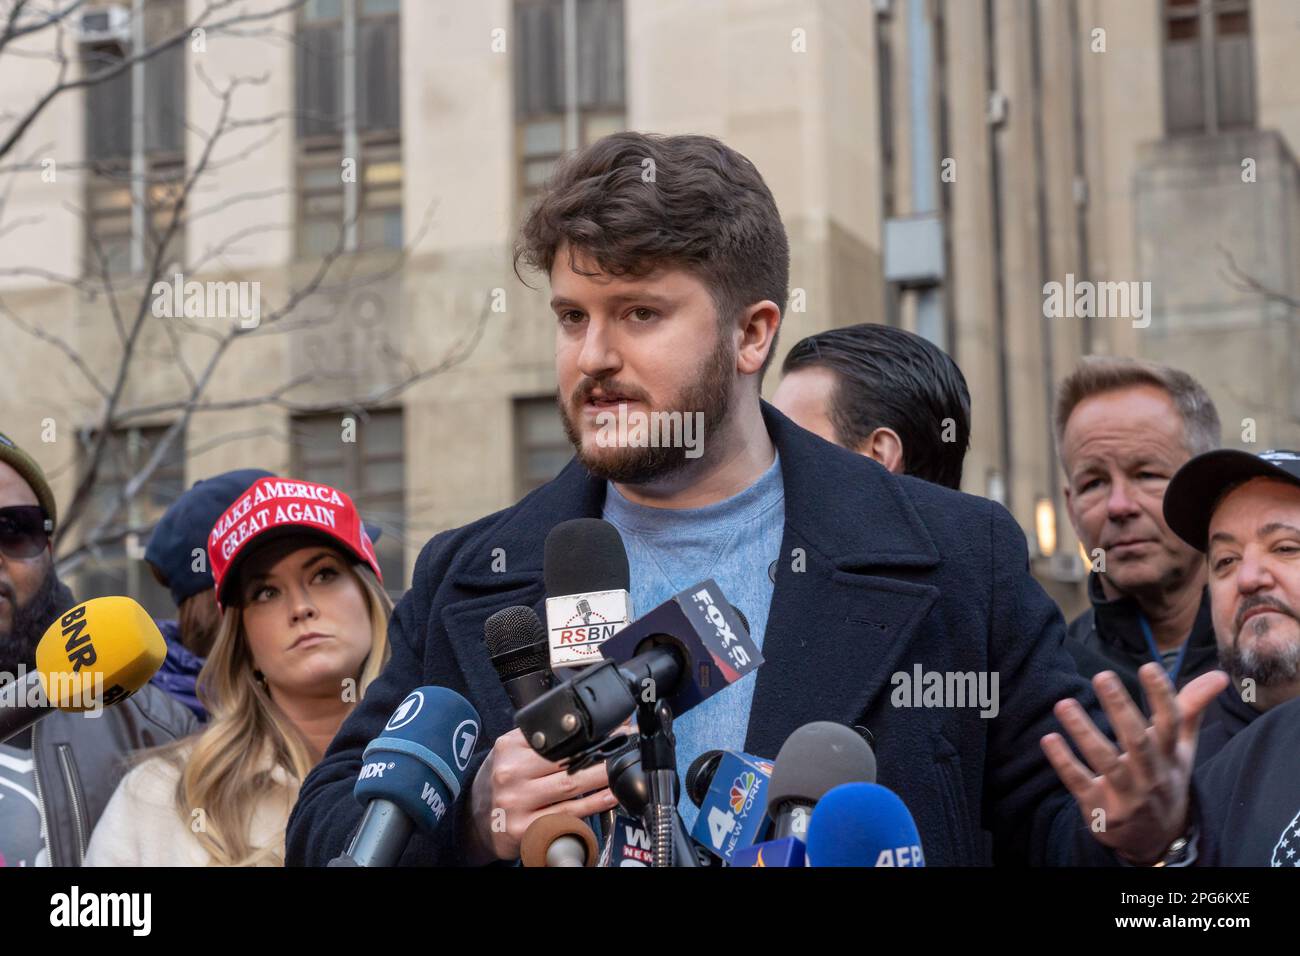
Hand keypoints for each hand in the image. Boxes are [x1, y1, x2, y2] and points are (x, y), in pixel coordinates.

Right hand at [465, 728, 618, 863]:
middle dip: (602, 753)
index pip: (556, 737)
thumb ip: (539, 738)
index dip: (589, 733)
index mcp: (508, 749)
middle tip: (626, 744)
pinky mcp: (526, 830)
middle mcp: (510, 775)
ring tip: (622, 766)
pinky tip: (610, 796)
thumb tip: (581, 724)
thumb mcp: (511, 751)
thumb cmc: (502, 781)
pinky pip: (567, 815)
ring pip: (570, 788)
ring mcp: (517, 804)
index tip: (614, 726)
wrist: (477, 820)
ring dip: (603, 777)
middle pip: (566, 762)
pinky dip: (593, 804)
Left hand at [1040, 664, 1228, 864]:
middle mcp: (1151, 775)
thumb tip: (1220, 676)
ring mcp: (1126, 794)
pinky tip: (1049, 739)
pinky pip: (1080, 783)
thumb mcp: (1183, 749)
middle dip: (1121, 709)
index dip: (1163, 696)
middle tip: (1102, 676)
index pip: (1172, 723)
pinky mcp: (1100, 809)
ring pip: (1106, 761)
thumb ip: (1192, 708)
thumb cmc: (1165, 779)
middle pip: (1137, 740)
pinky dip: (1064, 762)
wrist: (1156, 840)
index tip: (1149, 667)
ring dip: (1084, 732)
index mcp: (1171, 756)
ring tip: (1063, 704)